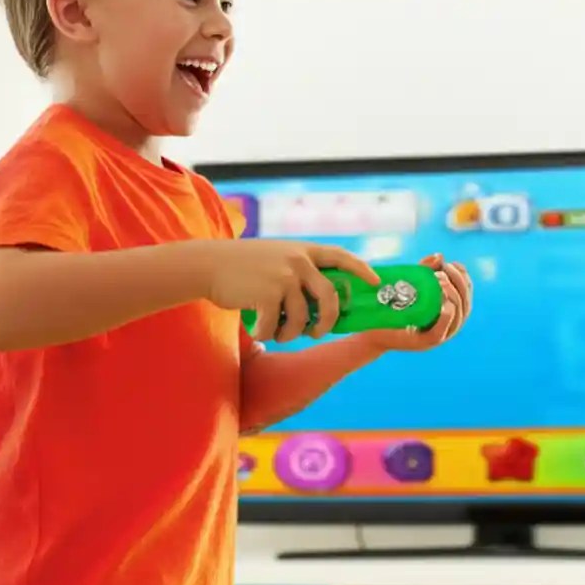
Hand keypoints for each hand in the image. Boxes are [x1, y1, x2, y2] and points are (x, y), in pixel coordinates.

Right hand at [202, 239, 379, 342]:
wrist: (207, 264)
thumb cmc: (242, 267)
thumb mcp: (276, 257)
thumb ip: (299, 272)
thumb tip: (322, 305)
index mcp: (303, 251)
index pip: (341, 257)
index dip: (361, 270)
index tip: (376, 282)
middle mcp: (298, 261)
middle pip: (330, 298)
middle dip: (328, 321)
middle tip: (318, 332)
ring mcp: (284, 277)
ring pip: (303, 318)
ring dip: (290, 333)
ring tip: (279, 332)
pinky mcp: (268, 294)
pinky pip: (278, 326)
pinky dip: (269, 334)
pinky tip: (258, 330)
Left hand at [361, 253, 471, 351]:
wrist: (371, 328)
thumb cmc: (393, 306)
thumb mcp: (412, 283)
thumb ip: (425, 270)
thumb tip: (440, 256)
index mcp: (449, 310)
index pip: (466, 292)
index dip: (463, 277)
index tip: (451, 264)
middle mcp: (448, 324)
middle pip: (465, 303)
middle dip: (458, 283)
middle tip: (443, 270)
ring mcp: (439, 335)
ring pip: (458, 316)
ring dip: (453, 296)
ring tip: (440, 281)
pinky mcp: (425, 342)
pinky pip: (442, 331)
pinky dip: (446, 317)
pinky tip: (445, 304)